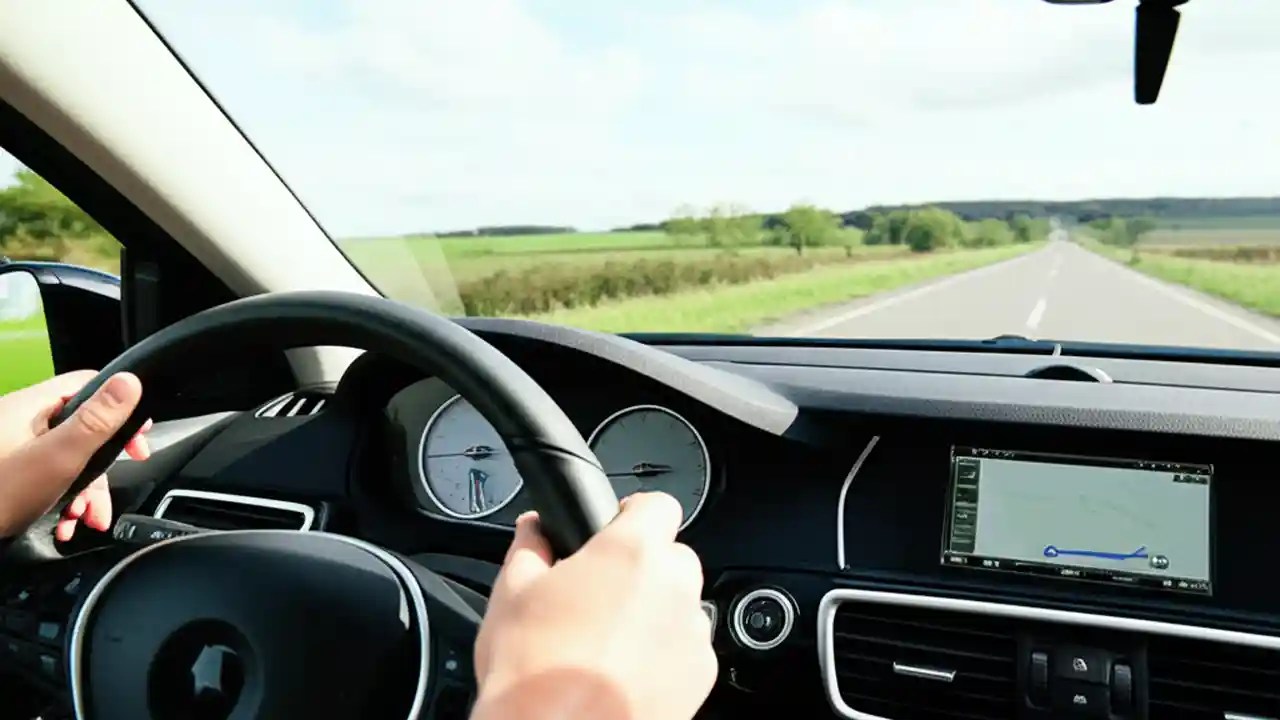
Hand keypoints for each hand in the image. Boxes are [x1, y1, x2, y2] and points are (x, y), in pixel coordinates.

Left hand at [0, 371, 149, 540]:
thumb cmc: (1, 494)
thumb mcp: (58, 458)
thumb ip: (97, 420)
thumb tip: (131, 381)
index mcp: (32, 406)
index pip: (90, 386)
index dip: (121, 409)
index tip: (137, 440)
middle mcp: (21, 421)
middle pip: (81, 430)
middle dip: (101, 469)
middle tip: (106, 497)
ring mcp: (12, 446)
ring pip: (66, 458)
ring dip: (83, 492)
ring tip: (83, 520)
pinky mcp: (8, 471)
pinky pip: (46, 475)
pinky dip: (61, 499)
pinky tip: (63, 523)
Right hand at [472, 492, 715, 719]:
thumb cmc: (534, 673)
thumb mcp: (511, 595)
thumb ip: (530, 547)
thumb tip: (534, 530)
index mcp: (632, 552)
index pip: (658, 504)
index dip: (633, 514)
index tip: (615, 528)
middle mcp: (674, 586)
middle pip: (672, 557)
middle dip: (642, 568)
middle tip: (599, 592)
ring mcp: (692, 633)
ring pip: (681, 604)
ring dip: (655, 611)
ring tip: (608, 640)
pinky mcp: (701, 675)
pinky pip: (686, 648)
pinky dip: (664, 653)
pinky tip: (623, 670)